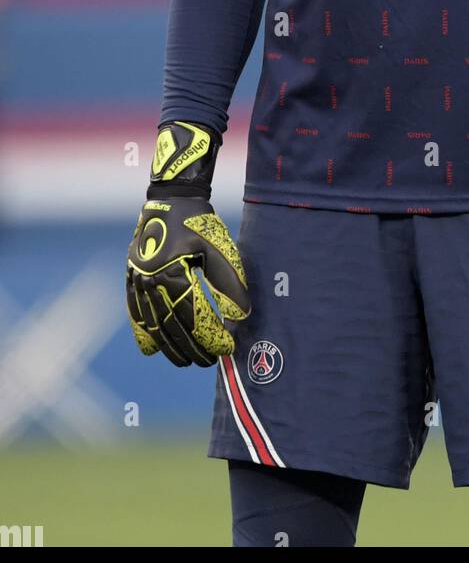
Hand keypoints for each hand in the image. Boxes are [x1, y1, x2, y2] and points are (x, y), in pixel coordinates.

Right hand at [126, 196, 249, 366]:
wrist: (169, 200)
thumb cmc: (199, 224)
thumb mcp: (220, 248)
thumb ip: (229, 282)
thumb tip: (242, 315)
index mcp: (173, 273)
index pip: (195, 316)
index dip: (212, 335)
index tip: (227, 348)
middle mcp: (151, 281)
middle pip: (173, 325)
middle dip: (193, 347)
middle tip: (210, 361)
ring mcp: (137, 282)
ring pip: (153, 324)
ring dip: (169, 347)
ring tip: (186, 362)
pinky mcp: (131, 280)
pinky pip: (135, 313)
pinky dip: (144, 332)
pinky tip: (153, 349)